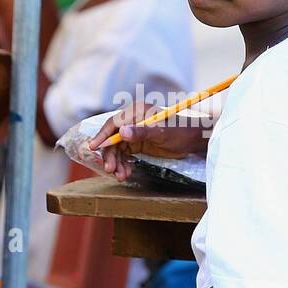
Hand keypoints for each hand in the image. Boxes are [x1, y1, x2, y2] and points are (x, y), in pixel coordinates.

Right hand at [87, 100, 208, 181]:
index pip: (113, 123)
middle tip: (110, 170)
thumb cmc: (180, 131)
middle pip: (113, 138)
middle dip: (111, 155)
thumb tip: (122, 132)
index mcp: (136, 112)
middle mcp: (132, 120)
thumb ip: (141, 132)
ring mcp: (134, 132)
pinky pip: (124, 155)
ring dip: (117, 163)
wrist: (193, 139)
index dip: (102, 135)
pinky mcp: (137, 143)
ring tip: (121, 176)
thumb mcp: (161, 133)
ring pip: (117, 149)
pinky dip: (123, 164)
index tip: (93, 148)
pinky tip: (126, 174)